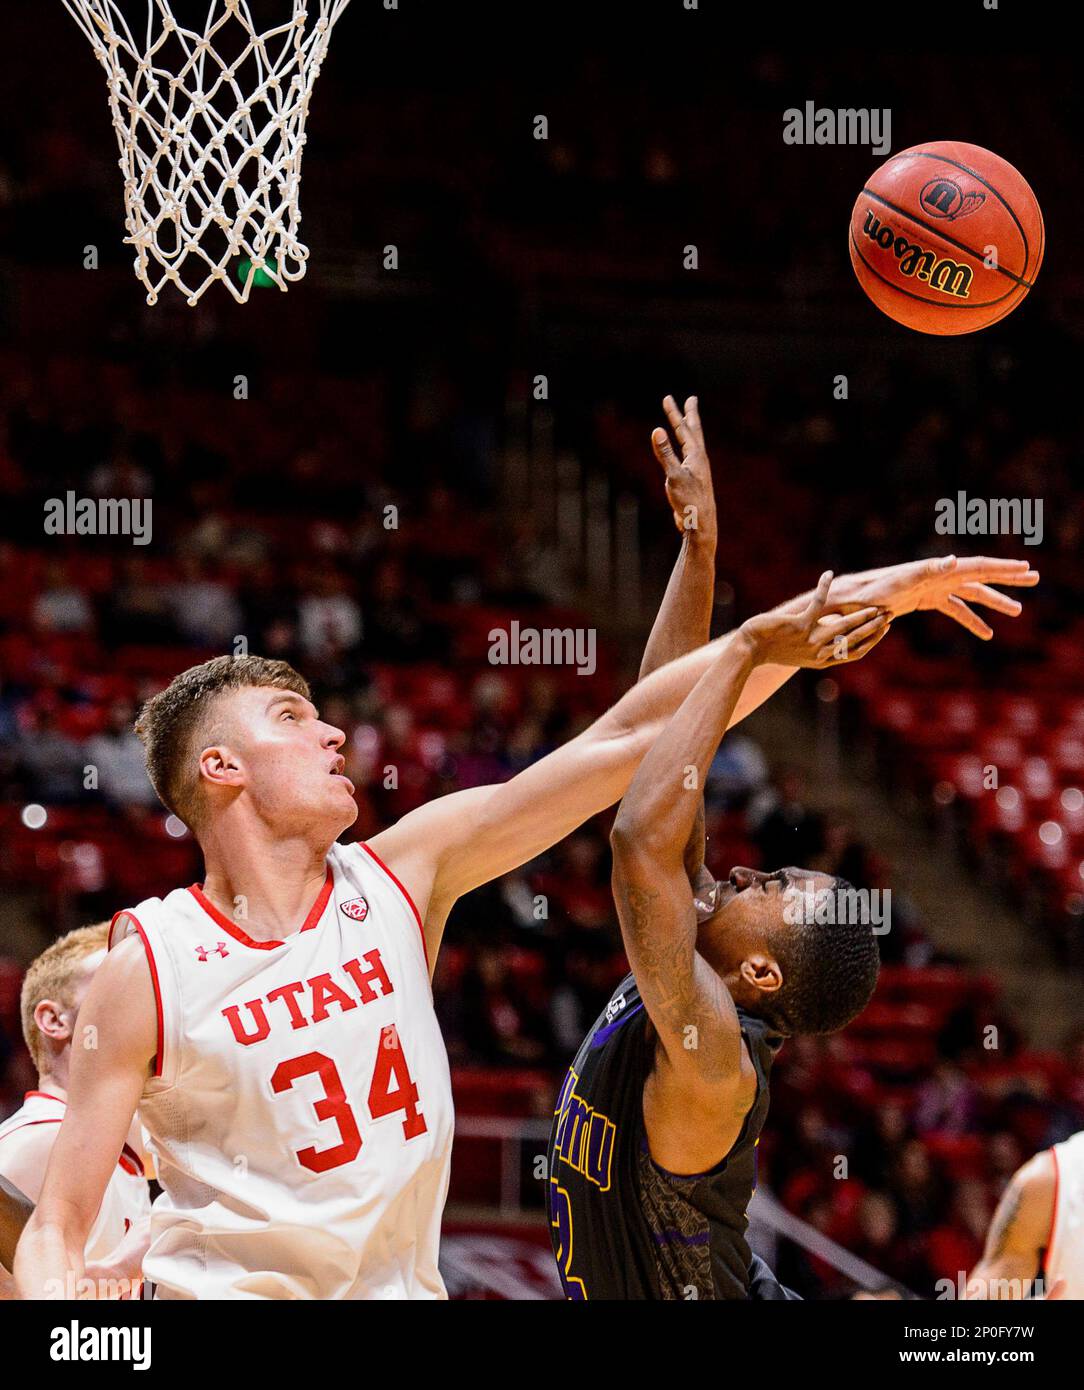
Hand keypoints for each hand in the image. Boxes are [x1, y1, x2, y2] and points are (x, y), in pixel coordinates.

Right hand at [651, 395, 716, 544]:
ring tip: (687, 421)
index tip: (667, 398)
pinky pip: (687, 456)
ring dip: (688, 430)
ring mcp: (697, 470)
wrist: (700, 523)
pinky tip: (682, 452)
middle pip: (694, 431)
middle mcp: (699, 459)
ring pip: (692, 444)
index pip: (683, 429)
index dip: (674, 413)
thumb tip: (657, 430)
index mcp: (696, 455)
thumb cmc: (688, 500)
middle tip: (691, 399)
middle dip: (690, 415)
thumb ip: (665, 453)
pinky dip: (684, 447)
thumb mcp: (673, 476)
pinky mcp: (692, 480)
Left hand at [741, 571, 890, 668]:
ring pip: (843, 626)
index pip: (856, 652)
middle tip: (889, 614)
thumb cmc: (771, 649)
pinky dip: (823, 587)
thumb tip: (833, 636)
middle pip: (855, 640)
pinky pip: (817, 604)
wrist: (749, 650)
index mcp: (822, 660)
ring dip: (861, 615)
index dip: (873, 640)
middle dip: (874, 627)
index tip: (885, 628)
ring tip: (875, 605)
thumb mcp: (799, 651)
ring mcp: (810, 640)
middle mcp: (819, 653)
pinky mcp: (799, 626)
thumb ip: (819, 645)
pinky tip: (829, 575)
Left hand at [830, 555, 1038, 640]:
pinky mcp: (927, 600)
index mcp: (940, 569)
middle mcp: (940, 575)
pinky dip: (971, 620)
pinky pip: (956, 610)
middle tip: (1035, 579)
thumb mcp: (903, 581)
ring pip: (972, 594)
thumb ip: (928, 570)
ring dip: (995, 601)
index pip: (978, 567)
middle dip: (1008, 578)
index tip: (1026, 569)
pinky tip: (986, 634)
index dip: (1003, 568)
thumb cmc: (876, 590)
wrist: (857, 601)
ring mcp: (935, 587)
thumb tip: (953, 561)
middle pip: (981, 576)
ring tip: (1018, 611)